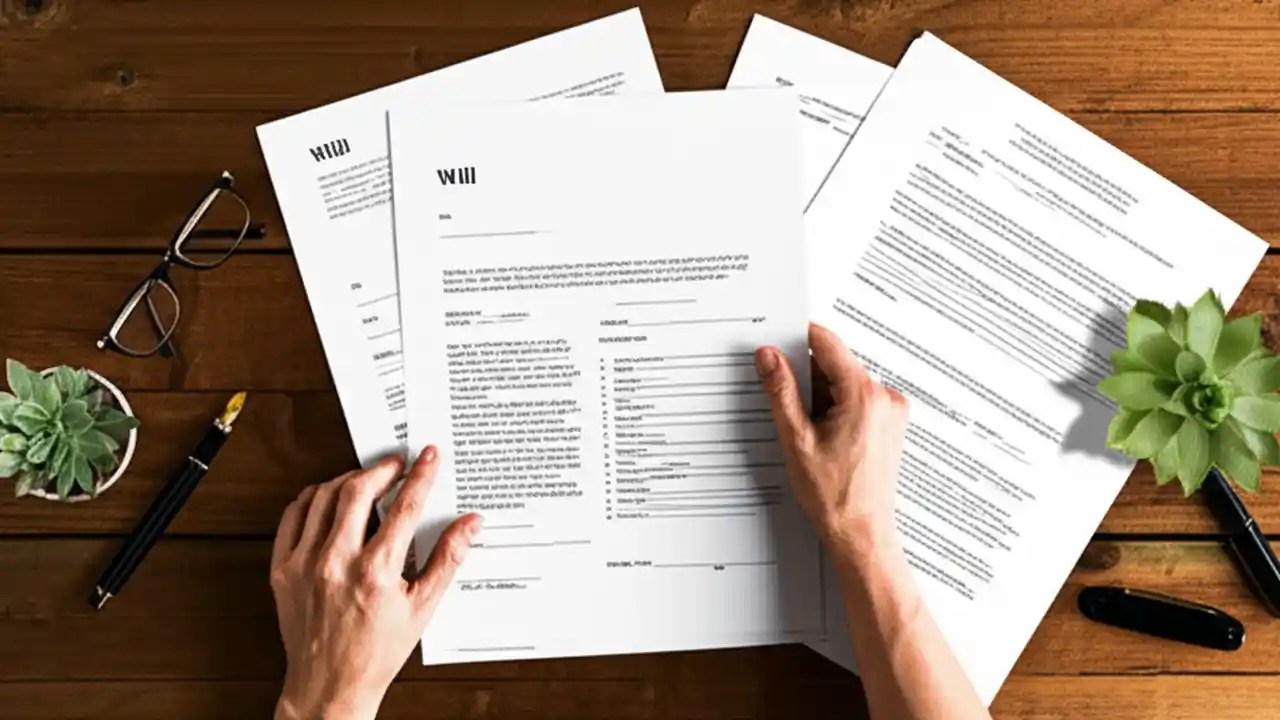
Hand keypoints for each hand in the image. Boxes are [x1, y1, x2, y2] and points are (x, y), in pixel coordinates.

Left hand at [270, 446, 481, 719]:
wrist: (330, 686)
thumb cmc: (377, 652)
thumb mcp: (423, 607)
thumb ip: (447, 559)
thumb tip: (470, 524)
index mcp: (376, 573)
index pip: (403, 507)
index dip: (420, 476)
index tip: (427, 457)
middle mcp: (336, 563)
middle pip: (358, 490)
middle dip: (382, 469)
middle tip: (396, 464)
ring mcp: (304, 564)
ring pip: (323, 496)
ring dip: (347, 479)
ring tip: (366, 480)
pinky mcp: (283, 569)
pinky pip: (293, 516)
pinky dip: (312, 498)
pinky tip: (327, 498)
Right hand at [755, 323, 908, 557]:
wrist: (862, 533)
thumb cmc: (834, 497)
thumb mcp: (796, 440)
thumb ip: (781, 391)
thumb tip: (769, 357)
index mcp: (864, 396)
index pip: (827, 343)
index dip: (798, 337)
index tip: (778, 338)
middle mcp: (884, 398)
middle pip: (836, 364)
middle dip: (807, 377)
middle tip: (790, 408)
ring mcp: (891, 410)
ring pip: (845, 383)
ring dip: (822, 396)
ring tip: (811, 433)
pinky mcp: (890, 422)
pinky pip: (858, 399)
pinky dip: (837, 407)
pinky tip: (825, 436)